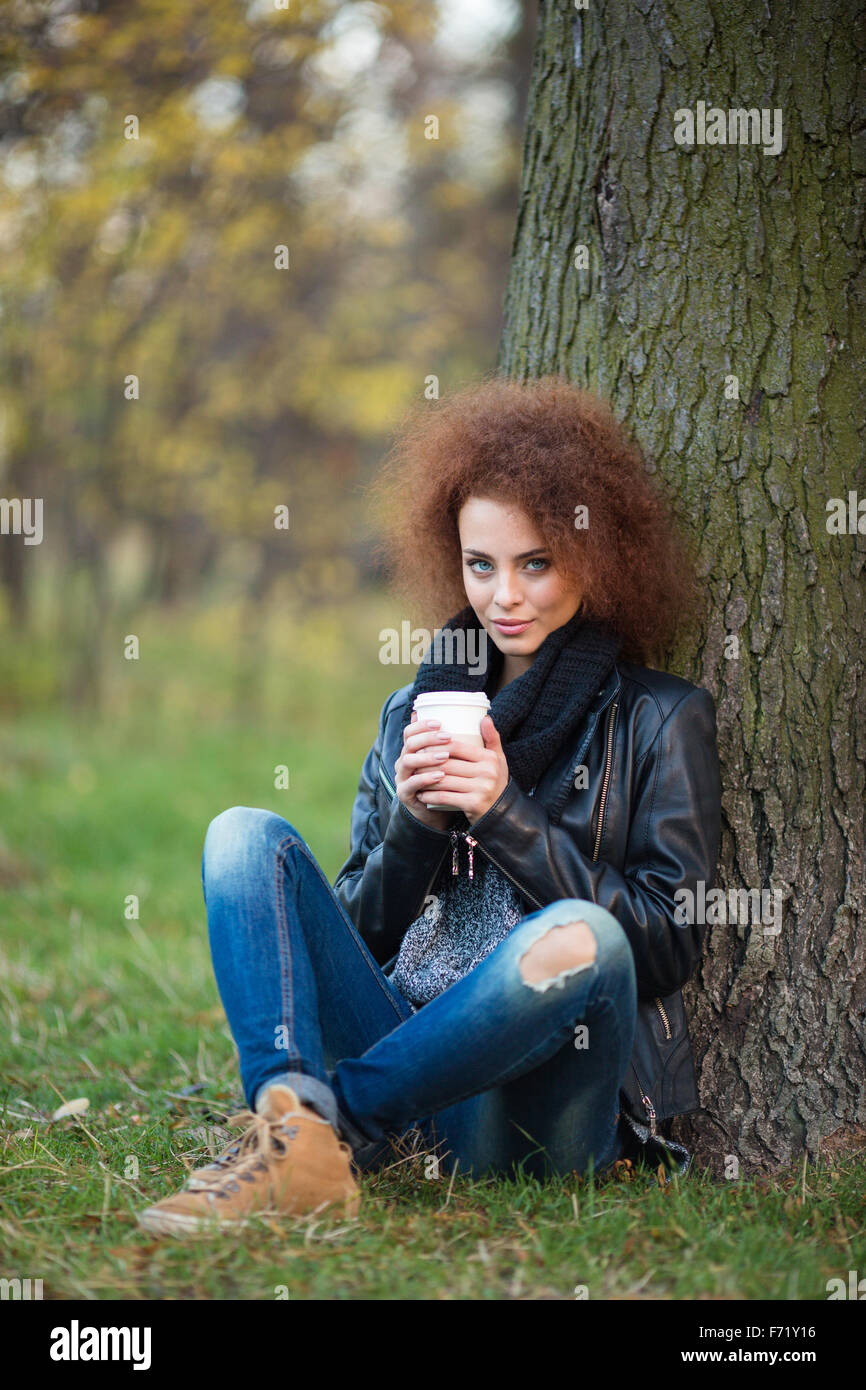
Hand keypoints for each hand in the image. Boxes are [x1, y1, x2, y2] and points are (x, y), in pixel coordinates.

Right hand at [394, 712, 460, 828]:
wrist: (439, 812)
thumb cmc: (450, 782)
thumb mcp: (459, 761)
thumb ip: (469, 741)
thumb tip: (485, 718)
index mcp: (414, 750)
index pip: (411, 731)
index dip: (422, 725)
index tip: (440, 722)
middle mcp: (405, 761)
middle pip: (409, 743)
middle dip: (428, 738)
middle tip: (447, 737)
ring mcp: (403, 777)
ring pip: (408, 761)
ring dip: (426, 757)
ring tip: (445, 757)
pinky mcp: (405, 793)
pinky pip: (411, 784)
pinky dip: (424, 779)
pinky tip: (438, 776)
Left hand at [421, 714, 508, 824]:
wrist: (502, 812)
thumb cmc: (496, 782)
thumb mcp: (498, 759)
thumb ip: (492, 738)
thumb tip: (484, 717)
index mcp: (489, 758)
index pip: (456, 746)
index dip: (436, 744)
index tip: (421, 746)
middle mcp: (487, 772)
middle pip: (447, 763)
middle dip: (426, 763)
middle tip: (413, 762)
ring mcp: (481, 789)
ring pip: (444, 780)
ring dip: (425, 779)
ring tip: (414, 777)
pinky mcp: (473, 804)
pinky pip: (445, 797)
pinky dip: (430, 796)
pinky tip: (421, 794)